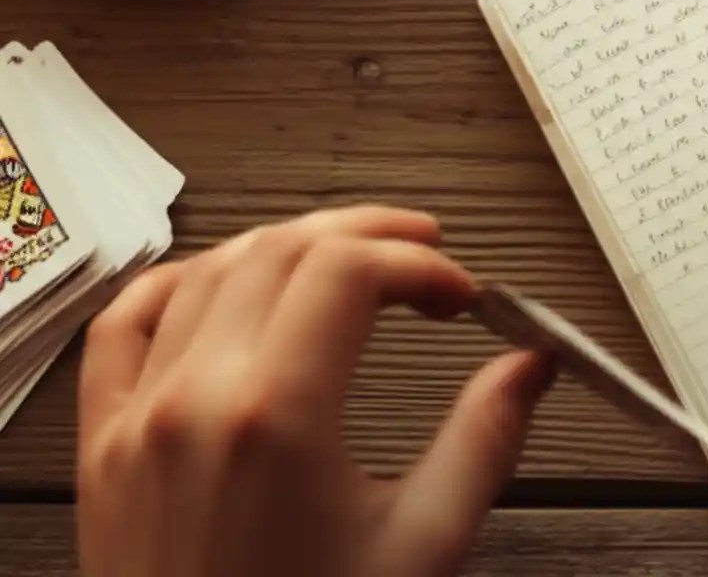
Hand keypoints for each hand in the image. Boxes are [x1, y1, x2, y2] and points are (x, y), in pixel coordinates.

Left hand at [76, 206, 556, 576]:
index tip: (460, 295)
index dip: (419, 266)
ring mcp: (138, 419)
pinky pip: (124, 328)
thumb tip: (528, 368)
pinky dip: (178, 284)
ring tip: (346, 259)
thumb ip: (484, 442)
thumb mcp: (422, 546)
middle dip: (365, 235)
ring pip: (208, 271)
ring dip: (287, 246)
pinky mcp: (105, 446)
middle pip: (282, 250)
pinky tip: (222, 282)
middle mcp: (194, 400)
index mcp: (275, 418)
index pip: (349, 273)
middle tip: (422, 253)